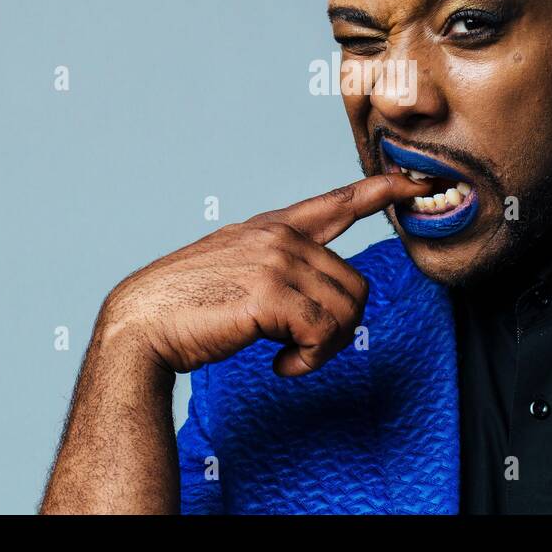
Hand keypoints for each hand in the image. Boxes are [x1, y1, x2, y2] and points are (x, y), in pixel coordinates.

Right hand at [99, 173, 433, 377]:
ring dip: (323, 348)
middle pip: (354, 284)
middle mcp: (278, 236)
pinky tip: (281, 367)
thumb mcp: (233, 268)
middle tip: (301, 351)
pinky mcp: (270, 293)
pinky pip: (324, 333)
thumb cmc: (184, 307)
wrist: (140, 326)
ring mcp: (275, 260)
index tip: (412, 184)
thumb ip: (275, 265)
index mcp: (270, 227)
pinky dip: (309, 361)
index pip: (335, 202)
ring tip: (288, 358)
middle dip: (337, 329)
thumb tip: (317, 291)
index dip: (379, 191)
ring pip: (346, 311)